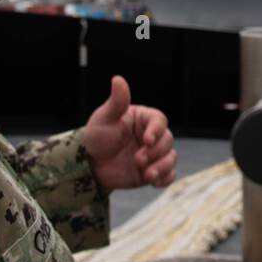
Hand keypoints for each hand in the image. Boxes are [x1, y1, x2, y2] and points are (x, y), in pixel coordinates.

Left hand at [83, 75, 177, 190]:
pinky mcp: (153, 171)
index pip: (160, 120)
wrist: (90, 165)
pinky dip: (164, 178)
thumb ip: (116, 102)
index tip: (147, 140)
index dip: (157, 130)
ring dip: (162, 167)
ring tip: (147, 175)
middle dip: (155, 152)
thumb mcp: (104, 118)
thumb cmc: (97, 137)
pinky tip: (152, 182)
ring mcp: (154, 154)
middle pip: (167, 140)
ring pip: (171, 158)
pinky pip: (168, 175)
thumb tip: (118, 79)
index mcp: (144, 119)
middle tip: (137, 160)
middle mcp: (152, 136)